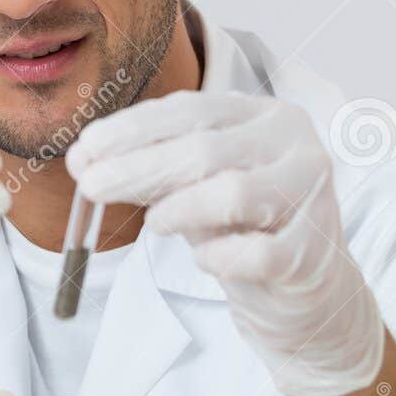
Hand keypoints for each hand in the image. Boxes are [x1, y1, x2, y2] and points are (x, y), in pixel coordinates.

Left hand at [68, 92, 383, 395]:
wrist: (302, 284)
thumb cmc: (239, 224)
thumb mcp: (192, 184)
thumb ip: (148, 168)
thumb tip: (83, 161)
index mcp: (260, 115)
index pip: (189, 111)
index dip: (131, 130)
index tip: (83, 150)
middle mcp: (292, 145)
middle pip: (204, 150)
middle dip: (138, 168)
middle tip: (92, 186)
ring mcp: (310, 196)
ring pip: (233, 194)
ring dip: (179, 209)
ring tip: (154, 223)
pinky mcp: (312, 252)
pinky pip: (257, 254)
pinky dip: (220, 257)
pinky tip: (205, 258)